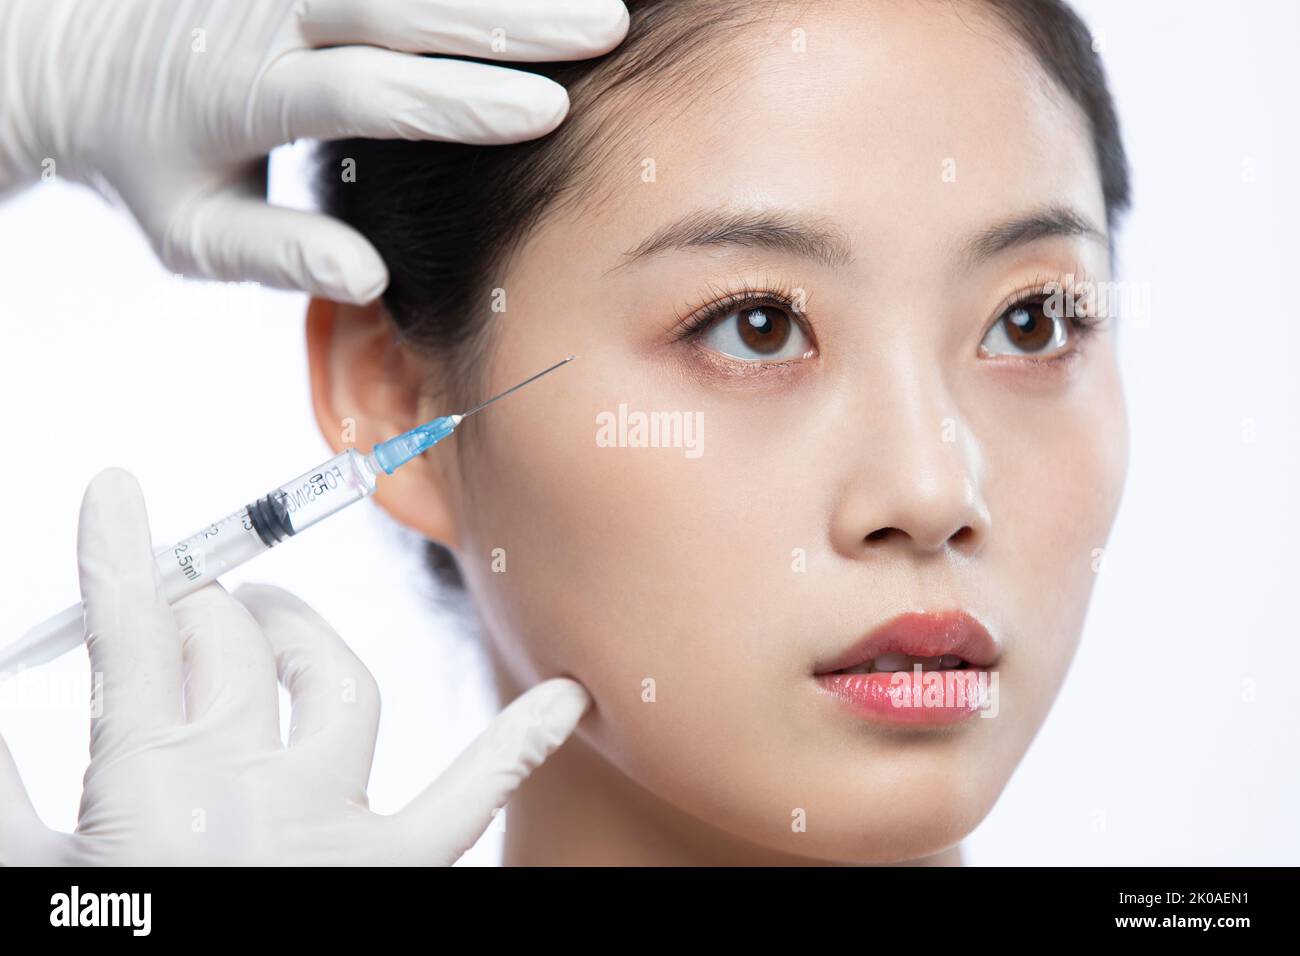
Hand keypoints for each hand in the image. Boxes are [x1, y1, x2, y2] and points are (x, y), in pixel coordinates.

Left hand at [0, 0, 628, 302]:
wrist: (77, 59)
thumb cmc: (152, 161)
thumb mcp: (193, 233)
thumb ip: (278, 254)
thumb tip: (370, 279)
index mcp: (243, 94)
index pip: (368, 93)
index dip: (460, 103)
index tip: (548, 112)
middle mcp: (264, 15)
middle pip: (397, 6)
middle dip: (511, 16)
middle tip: (603, 27)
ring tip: (594, 0)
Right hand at [0, 468, 590, 864]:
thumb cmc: (99, 935)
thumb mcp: (25, 866)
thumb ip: (2, 775)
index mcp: (144, 790)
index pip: (131, 641)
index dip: (122, 557)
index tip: (116, 488)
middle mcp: (246, 795)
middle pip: (232, 648)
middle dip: (200, 604)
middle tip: (176, 598)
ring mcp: (324, 827)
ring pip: (337, 687)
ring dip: (303, 635)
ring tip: (267, 617)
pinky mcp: (384, 869)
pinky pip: (462, 802)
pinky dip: (512, 748)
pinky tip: (569, 697)